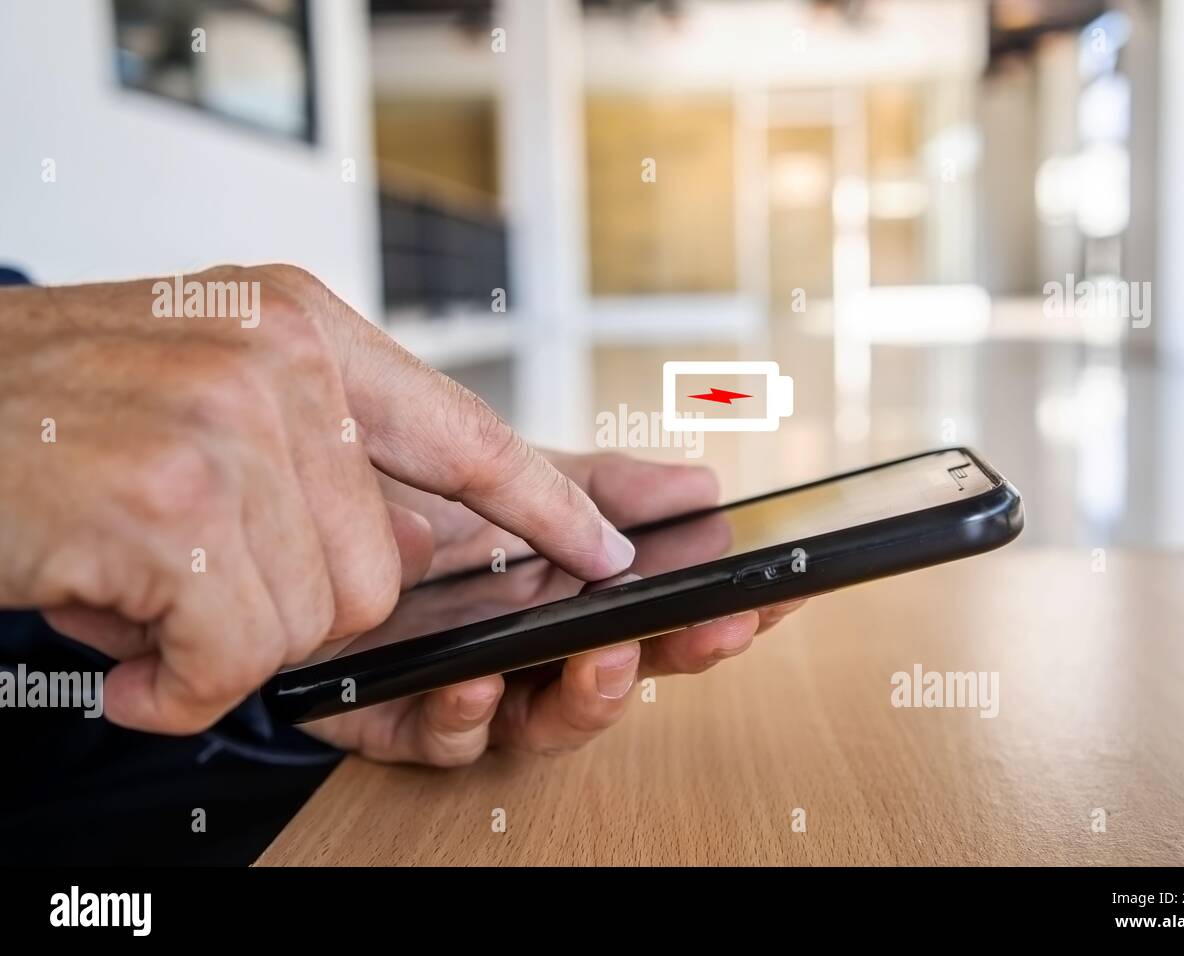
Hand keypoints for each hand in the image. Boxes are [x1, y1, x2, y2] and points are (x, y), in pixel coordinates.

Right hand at [1, 266, 636, 733]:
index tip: (610, 547)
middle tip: (189, 573)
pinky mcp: (172, 507)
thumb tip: (426, 544)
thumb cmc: (50, 415)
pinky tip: (116, 631)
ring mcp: (227, 426)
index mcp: (301, 325)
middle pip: (382, 567)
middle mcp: (279, 359)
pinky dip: (172, 676)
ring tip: (135, 583)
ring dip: (216, 634)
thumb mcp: (204, 391)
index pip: (463, 430)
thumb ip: (327, 457)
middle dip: (290, 604)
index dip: (546, 502)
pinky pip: (236, 652)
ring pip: (314, 616)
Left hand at [302, 453, 803, 765]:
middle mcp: (529, 643)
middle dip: (677, 655)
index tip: (773, 594)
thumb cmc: (403, 497)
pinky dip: (467, 715)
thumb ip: (599, 486)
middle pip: (626, 670)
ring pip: (551, 720)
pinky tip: (474, 678)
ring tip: (605, 651)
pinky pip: (445, 738)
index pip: (662, 609)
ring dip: (588, 694)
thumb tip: (701, 488)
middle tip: (713, 626)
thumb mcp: (510, 472)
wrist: (286, 498)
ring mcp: (472, 681)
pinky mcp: (399, 714)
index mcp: (566, 589)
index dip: (719, 607)